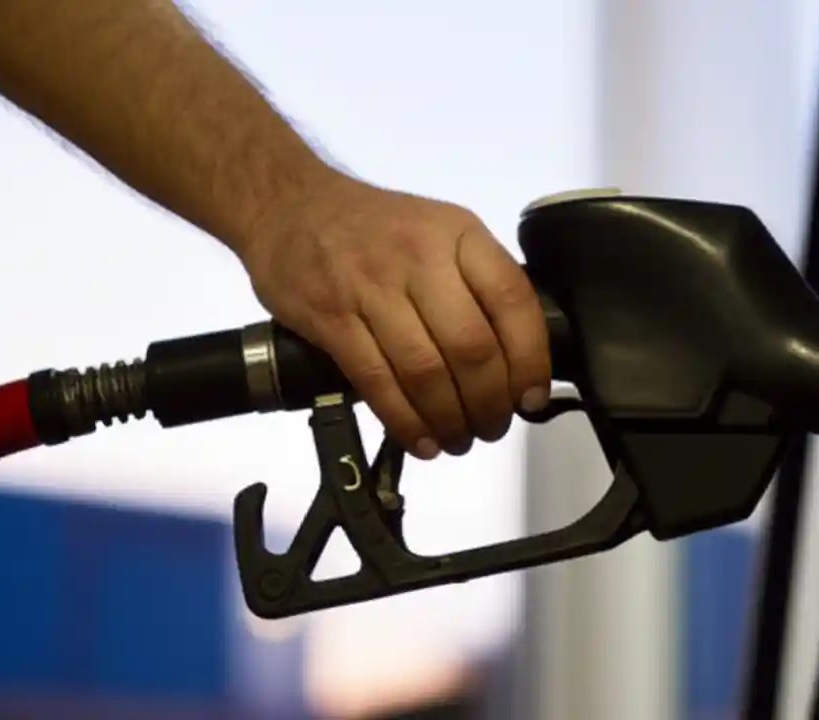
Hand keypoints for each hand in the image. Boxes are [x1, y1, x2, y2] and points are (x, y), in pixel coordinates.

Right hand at [239, 171, 550, 458]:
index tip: (531, 396)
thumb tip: (518, 357)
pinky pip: (377, 382)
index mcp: (458, 234)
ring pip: (425, 372)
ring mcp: (371, 287)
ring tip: (459, 439)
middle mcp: (420, 257)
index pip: (512, 299)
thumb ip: (477, 281)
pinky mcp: (331, 318)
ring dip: (449, 419)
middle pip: (471, 346)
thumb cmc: (375, 226)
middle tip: (492, 427)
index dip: (530, 358)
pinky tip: (420, 440)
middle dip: (489, 402)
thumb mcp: (439, 229)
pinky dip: (405, 421)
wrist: (287, 203)